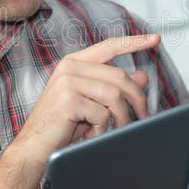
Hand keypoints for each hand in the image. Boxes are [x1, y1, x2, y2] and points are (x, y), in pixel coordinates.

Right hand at [12, 34, 159, 164]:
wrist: (32, 148)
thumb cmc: (61, 126)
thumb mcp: (92, 103)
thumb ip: (113, 87)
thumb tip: (142, 75)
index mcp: (74, 63)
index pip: (110, 46)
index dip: (134, 42)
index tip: (155, 39)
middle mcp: (70, 67)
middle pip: (119, 76)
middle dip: (137, 98)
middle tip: (143, 117)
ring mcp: (67, 82)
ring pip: (114, 96)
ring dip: (120, 118)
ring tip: (112, 131)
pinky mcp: (68, 100)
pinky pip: (102, 114)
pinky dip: (102, 130)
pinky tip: (89, 136)